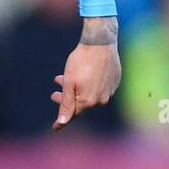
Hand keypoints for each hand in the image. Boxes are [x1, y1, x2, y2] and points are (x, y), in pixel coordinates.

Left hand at [51, 16, 120, 130]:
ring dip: (76, 90)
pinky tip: (82, 75)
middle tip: (54, 94)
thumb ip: (65, 104)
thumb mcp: (69, 82)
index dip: (62, 120)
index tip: (54, 127)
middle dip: (66, 100)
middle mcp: (101, 100)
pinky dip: (88, 85)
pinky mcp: (114, 81)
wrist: (100, 42)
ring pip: (89, 95)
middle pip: (80, 104)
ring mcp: (109, 91)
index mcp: (88, 101)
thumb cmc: (81, 61)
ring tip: (63, 79)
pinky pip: (99, 88)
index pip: (73, 115)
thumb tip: (62, 123)